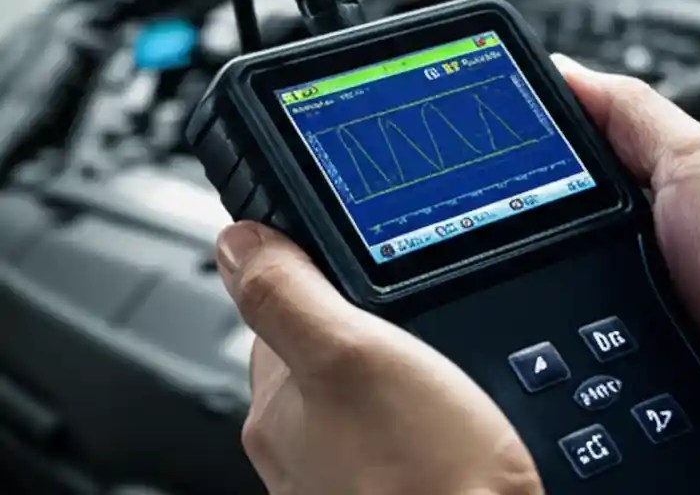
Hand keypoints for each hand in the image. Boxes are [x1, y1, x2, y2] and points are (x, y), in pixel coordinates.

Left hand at [214, 222, 542, 494]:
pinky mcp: (390, 494)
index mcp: (274, 409)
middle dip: (369, 336)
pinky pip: (397, 439)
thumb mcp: (354, 353)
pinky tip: (451, 426)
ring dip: (398, 381)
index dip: (323, 281)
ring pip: (364, 401)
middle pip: (325, 359)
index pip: (279, 316)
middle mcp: (295, 452)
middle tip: (421, 330)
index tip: (365, 271)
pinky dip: (420, 425)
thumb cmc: (424, 473)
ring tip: (441, 377)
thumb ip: (289, 295)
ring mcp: (341, 481)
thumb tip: (237, 241)